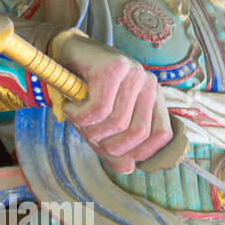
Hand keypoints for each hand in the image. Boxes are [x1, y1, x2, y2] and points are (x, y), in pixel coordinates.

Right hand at [54, 34, 171, 174]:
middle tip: (90, 137)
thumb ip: (114, 148)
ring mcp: (133, 73)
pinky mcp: (112, 67)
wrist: (62, 55)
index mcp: (153, 97)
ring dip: (90, 130)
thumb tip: (128, 169)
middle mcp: (148, 83)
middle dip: (109, 144)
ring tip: (77, 120)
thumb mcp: (101, 125)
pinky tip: (70, 110)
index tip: (114, 152)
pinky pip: (99, 109)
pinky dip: (79, 117)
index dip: (139, 152)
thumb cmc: (84, 90)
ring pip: (116, 122)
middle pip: (137, 132)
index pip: (162, 135)